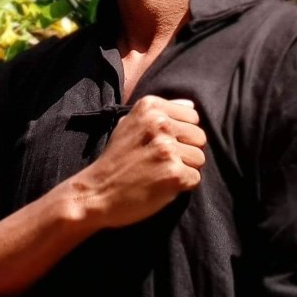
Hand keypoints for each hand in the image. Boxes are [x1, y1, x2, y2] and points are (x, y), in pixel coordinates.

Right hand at [74, 95, 206, 228]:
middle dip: (186, 151)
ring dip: (185, 169)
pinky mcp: (174, 173)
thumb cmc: (116, 159)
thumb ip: (161, 112)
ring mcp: (167, 148)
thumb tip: (191, 104)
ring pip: (200, 158)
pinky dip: (182, 186)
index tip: (164, 144)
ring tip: (161, 173)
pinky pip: (195, 178)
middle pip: (199, 137)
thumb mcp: (130, 123)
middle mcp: (160, 123)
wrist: (96, 192)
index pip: (192, 116)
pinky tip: (162, 185)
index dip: (182, 133)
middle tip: (163, 162)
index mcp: (151, 107)